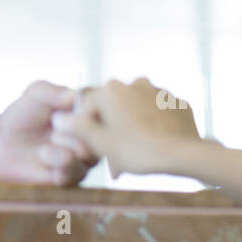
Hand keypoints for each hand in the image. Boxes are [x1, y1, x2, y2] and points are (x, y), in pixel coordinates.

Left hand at [0, 80, 98, 184]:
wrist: (2, 145)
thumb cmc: (22, 115)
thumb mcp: (35, 95)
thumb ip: (54, 92)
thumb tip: (76, 94)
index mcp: (87, 110)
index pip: (106, 106)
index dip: (91, 107)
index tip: (71, 107)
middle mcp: (91, 134)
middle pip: (103, 132)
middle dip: (77, 127)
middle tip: (56, 123)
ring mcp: (84, 157)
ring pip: (90, 153)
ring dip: (65, 146)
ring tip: (47, 142)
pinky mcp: (73, 177)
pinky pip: (76, 172)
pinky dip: (57, 164)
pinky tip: (44, 157)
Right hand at [51, 77, 200, 176]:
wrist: (183, 154)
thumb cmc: (138, 150)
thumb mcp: (101, 144)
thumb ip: (78, 129)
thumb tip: (58, 119)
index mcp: (111, 90)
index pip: (88, 107)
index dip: (88, 130)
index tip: (94, 151)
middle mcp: (134, 83)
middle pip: (114, 108)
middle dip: (112, 130)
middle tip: (116, 159)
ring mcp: (158, 91)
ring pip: (136, 110)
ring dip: (133, 128)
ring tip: (137, 155)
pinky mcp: (177, 102)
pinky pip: (158, 114)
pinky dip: (154, 127)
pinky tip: (155, 146)